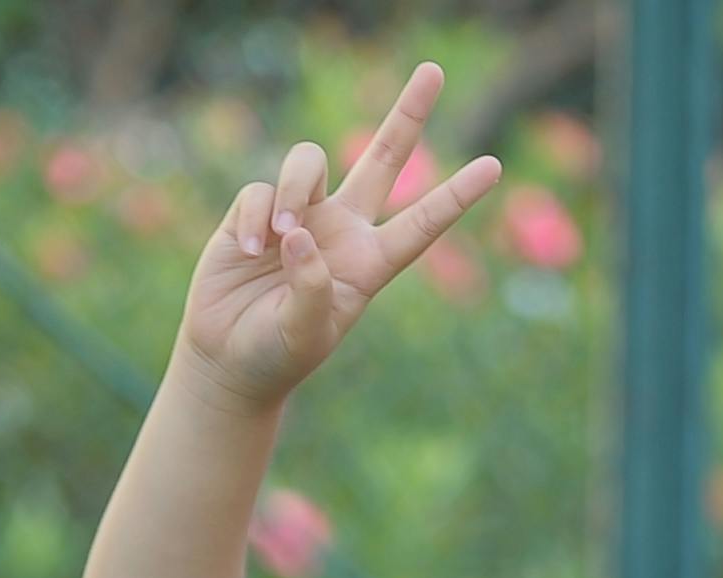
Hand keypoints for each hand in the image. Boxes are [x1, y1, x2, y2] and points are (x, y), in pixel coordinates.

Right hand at [176, 62, 500, 408]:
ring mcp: (299, 216)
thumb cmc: (275, 354)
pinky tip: (248, 252)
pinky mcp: (254, 213)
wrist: (228, 361)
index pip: (421, 224)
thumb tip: (298, 233)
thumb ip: (310, 288)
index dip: (456, 196)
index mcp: (369, 263)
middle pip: (382, 158)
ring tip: (279, 236)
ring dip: (294, 190)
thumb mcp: (303, 334)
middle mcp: (341, 230)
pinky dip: (254, 218)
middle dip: (407, 114)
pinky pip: (259, 192)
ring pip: (308, 161)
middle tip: (435, 70)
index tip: (494, 166)